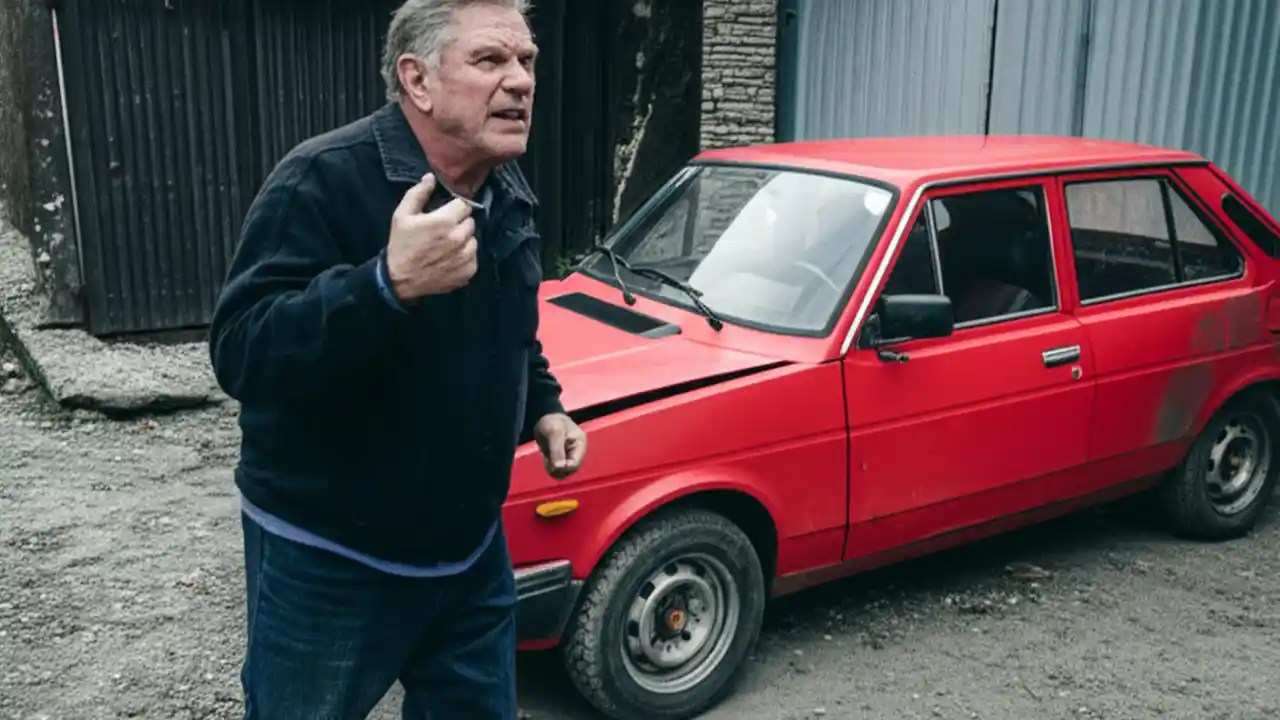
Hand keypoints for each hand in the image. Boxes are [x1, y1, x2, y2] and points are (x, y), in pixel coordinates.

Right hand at [385, 173, 476, 300]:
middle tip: (444, 230)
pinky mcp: (468, 272)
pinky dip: (465, 257)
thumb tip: (431, 177)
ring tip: (447, 245)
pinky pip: (474, 258)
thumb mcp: (402, 215)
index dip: (454, 208)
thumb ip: (418, 193)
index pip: (463, 205)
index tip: (445, 213)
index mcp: (445, 221)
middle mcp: (459, 238)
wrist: (400, 279)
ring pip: (474, 240)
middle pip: (470, 222)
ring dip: (464, 240)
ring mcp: (465, 257)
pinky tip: (450, 258)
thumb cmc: (401, 244)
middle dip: (459, 223)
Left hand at [533, 413, 585, 478]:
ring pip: (562, 473)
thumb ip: (557, 450)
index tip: (553, 463)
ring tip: (547, 455)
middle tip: (548, 456)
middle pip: (569, 470)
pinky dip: (550, 467)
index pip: (575, 464)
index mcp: (580, 444)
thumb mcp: (554, 432)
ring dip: (552, 468)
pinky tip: (547, 457)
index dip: (564, 467)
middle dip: (557, 467)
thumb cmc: (551, 422)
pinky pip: (557, 471)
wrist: (545, 418)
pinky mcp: (562, 460)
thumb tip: (559, 468)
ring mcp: (570, 457)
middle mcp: (577, 453)